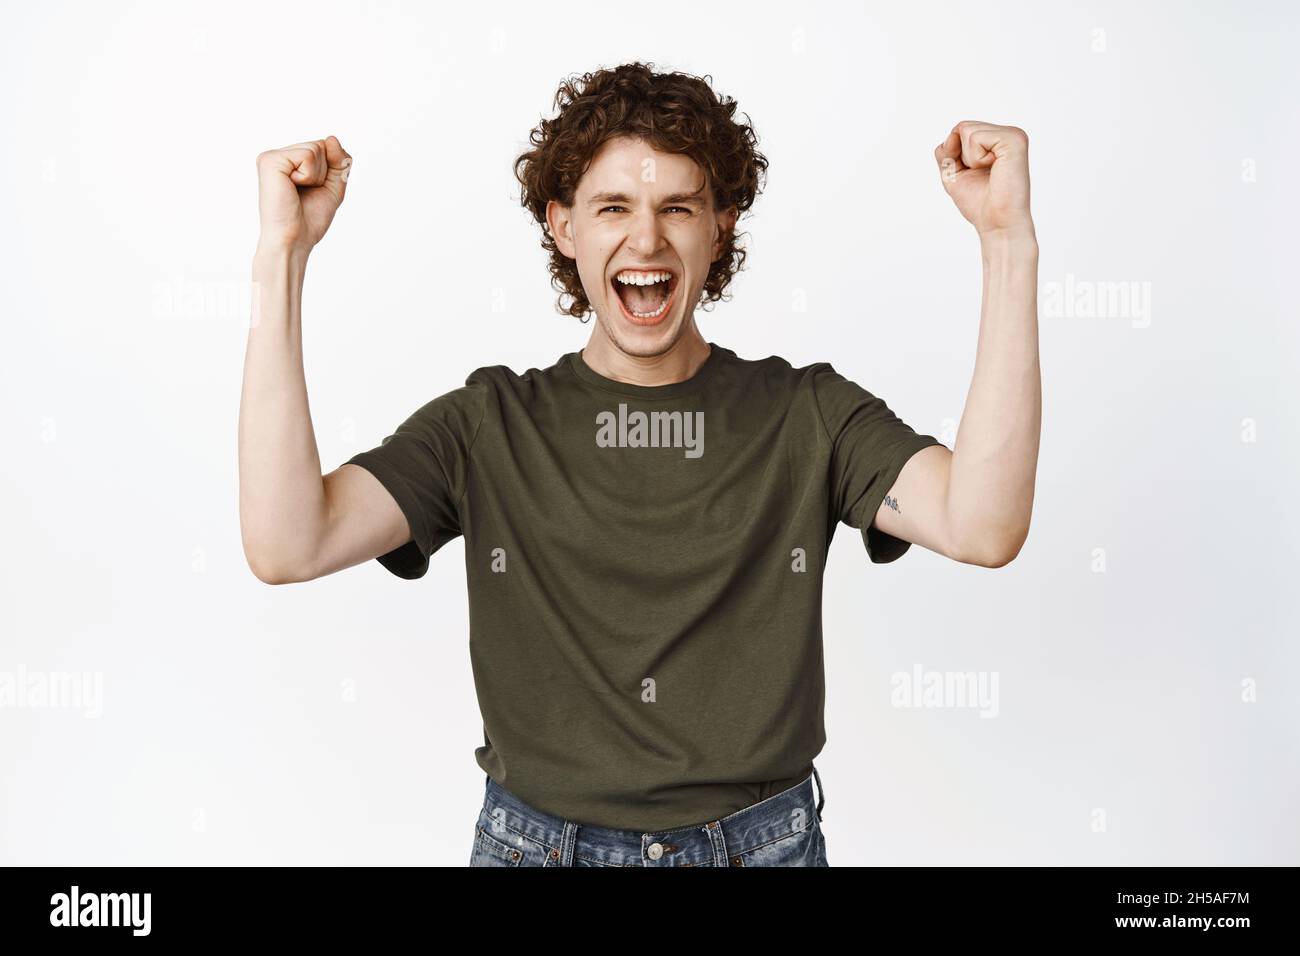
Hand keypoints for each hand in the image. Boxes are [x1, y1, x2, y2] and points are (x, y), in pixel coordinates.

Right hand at [255, 135, 351, 254]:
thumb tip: (331, 138)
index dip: (330, 171)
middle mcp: (279, 156)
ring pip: (316, 148)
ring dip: (317, 175)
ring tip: (298, 191)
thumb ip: (339, 161)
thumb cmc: (309, 218)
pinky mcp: (270, 160)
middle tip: (306, 193)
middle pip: (321, 145)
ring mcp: (272, 156)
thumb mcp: (333, 186)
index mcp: (290, 162)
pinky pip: (308, 155)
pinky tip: (292, 187)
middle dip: (324, 173)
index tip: (314, 191)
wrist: (295, 239)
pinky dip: (309, 176)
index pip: (324, 148)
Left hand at [935, 121, 1032, 239]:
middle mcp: (1007, 134)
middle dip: (961, 156)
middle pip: (962, 127)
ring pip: (966, 130)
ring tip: (989, 172)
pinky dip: (976, 158)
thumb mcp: (953, 174)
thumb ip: (946, 151)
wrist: (996, 223)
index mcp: (997, 140)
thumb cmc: (979, 203)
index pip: (961, 130)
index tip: (971, 173)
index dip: (954, 153)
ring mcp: (1013, 135)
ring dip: (969, 158)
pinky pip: (975, 137)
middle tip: (981, 175)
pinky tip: (994, 169)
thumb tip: (952, 134)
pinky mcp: (1014, 140)